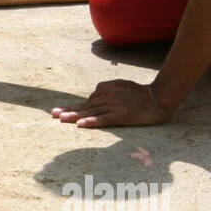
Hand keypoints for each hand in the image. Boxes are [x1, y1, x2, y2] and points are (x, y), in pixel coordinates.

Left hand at [51, 79, 170, 127]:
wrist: (157, 98)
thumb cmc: (139, 93)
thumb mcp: (120, 86)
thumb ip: (106, 90)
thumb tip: (95, 96)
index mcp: (104, 87)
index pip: (88, 100)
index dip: (79, 108)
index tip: (64, 112)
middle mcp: (106, 95)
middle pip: (84, 105)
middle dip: (68, 110)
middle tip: (53, 114)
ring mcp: (112, 106)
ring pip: (90, 112)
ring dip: (75, 116)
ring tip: (61, 119)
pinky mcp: (120, 115)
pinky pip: (102, 119)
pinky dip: (91, 121)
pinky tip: (80, 124)